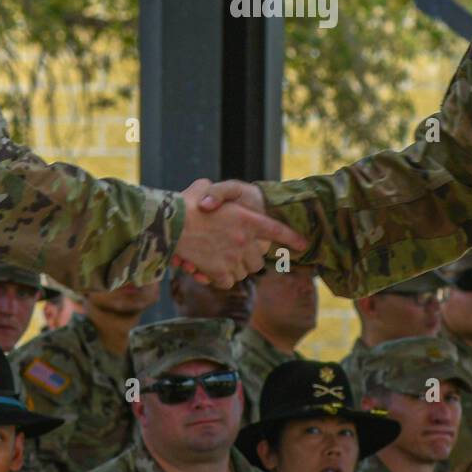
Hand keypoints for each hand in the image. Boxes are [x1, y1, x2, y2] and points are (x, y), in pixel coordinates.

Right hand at [173, 178, 308, 288]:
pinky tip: (209, 271)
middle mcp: (244, 239)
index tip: (302, 244)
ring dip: (235, 269)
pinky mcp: (219, 272)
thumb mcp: (201, 189)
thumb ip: (212, 192)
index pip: (276, 230)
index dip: (291, 238)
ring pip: (244, 272)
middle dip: (249, 259)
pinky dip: (221, 279)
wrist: (169, 224)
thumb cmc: (182, 204)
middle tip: (236, 254)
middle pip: (258, 259)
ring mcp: (233, 257)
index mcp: (246, 217)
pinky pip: (228, 282)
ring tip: (219, 260)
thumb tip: (208, 196)